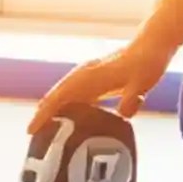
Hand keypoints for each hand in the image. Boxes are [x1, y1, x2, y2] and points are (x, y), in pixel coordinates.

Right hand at [27, 39, 174, 133]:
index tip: (31, 130)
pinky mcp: (94, 80)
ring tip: (45, 129)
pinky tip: (69, 120)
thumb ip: (132, 99)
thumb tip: (123, 116)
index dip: (44, 115)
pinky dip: (66, 107)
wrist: (151, 46)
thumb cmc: (146, 63)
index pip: (59, 98)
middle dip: (42, 115)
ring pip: (62, 95)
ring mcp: (87, 77)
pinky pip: (73, 95)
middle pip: (55, 96)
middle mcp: (83, 76)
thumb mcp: (142, 82)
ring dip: (52, 111)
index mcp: (89, 77)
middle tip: (33, 136)